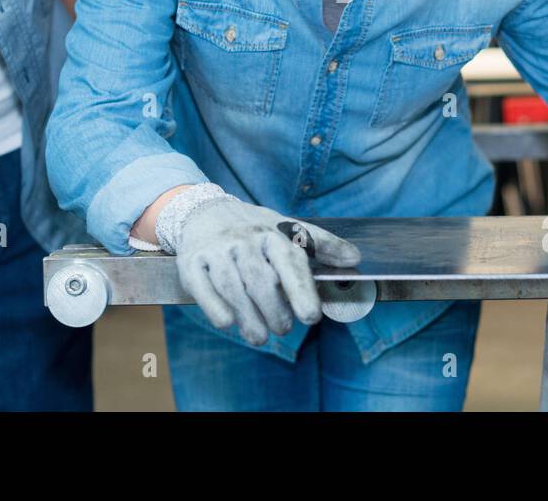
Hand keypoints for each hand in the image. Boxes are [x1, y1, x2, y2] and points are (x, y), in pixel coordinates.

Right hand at [171, 197, 360, 344]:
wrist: (203, 210)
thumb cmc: (253, 227)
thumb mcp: (287, 228)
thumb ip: (321, 245)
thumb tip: (354, 258)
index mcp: (271, 233)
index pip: (290, 262)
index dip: (301, 291)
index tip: (311, 317)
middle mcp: (244, 240)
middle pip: (261, 282)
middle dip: (275, 313)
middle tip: (283, 328)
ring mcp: (217, 250)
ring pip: (233, 289)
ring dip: (249, 319)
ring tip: (259, 336)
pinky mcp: (193, 261)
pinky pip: (204, 288)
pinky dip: (216, 309)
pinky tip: (228, 322)